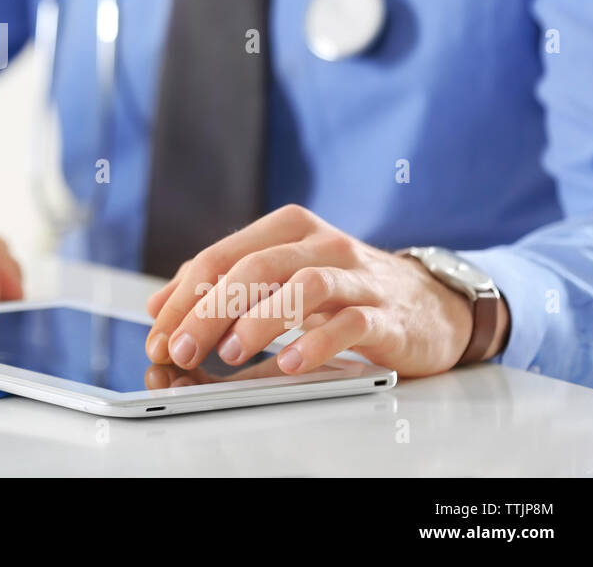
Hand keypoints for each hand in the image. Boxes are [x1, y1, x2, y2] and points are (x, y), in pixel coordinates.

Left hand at [143, 204, 506, 377]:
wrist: (433, 303)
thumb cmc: (347, 290)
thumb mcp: (282, 276)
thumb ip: (224, 284)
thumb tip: (161, 306)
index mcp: (288, 229)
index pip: (220, 257)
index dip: (183, 297)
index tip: (159, 334)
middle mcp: (321, 244)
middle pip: (254, 269)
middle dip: (208, 311)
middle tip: (182, 349)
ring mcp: (358, 276)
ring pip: (302, 287)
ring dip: (258, 321)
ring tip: (229, 353)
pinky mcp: (388, 313)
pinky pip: (350, 322)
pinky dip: (316, 342)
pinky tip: (290, 363)